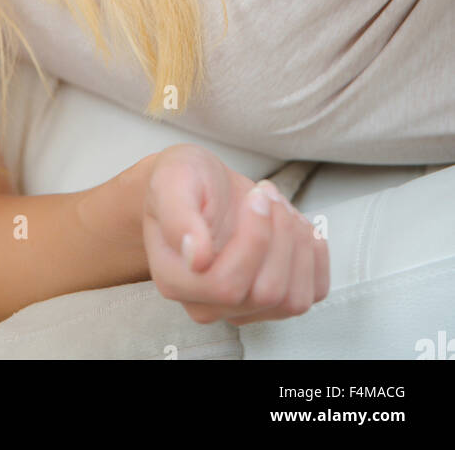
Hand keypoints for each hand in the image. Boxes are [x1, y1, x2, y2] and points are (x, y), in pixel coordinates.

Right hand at [143, 144, 329, 325]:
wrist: (199, 185)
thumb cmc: (182, 180)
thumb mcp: (173, 180)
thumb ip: (178, 216)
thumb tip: (195, 258)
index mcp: (176, 281)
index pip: (227, 286)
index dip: (254, 242)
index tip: (256, 197)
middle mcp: (208, 305)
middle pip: (267, 292)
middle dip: (279, 234)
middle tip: (266, 193)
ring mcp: (244, 308)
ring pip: (293, 299)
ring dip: (298, 244)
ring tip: (278, 206)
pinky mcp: (275, 301)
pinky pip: (312, 293)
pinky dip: (315, 255)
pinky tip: (296, 224)